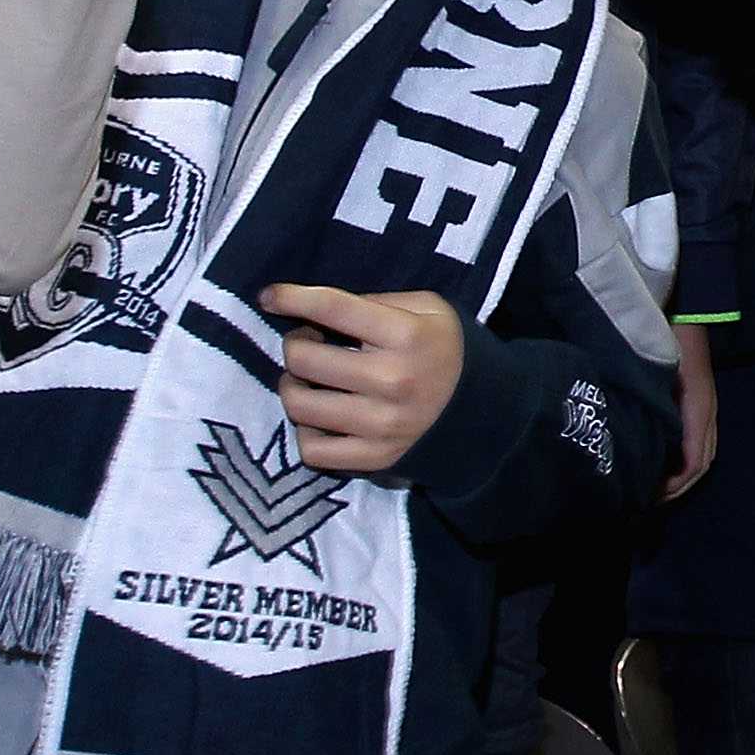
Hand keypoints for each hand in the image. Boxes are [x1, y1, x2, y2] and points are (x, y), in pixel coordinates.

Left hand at [263, 283, 466, 474]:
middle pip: (303, 359)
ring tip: (308, 380)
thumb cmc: (447, 348)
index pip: (332, 308)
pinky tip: (320, 416)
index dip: (291, 298)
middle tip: (310, 343)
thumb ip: (376, 302)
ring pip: (299, 405)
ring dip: (293, 386)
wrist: (486, 409)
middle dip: (296, 344)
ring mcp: (382, 425)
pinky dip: (306, 430)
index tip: (269, 296)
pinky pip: (311, 449)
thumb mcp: (427, 308)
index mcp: (406, 336)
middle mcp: (392, 380)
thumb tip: (318, 311)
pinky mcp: (374, 458)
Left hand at [662, 322, 717, 500]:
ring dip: (683, 477)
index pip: (692, 465)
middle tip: (648, 500)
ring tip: (657, 488)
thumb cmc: (667, 347)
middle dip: (677, 488)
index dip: (672, 486)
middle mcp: (707, 417)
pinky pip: (700, 443)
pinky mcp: (701, 406)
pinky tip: (666, 464)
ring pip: (703, 455)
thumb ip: (654, 417)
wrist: (684, 316)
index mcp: (698, 414)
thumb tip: (640, 456)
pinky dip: (686, 462)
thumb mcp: (656, 383)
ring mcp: (707, 411)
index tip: (646, 497)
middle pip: (700, 466)